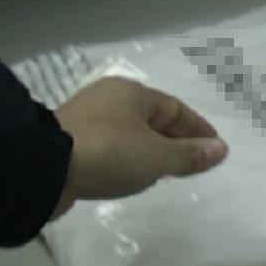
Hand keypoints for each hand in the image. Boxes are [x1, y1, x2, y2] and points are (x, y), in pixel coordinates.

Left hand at [53, 77, 227, 216]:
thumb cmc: (109, 153)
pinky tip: (130, 173)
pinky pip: (111, 145)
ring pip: (131, 132)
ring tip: (164, 172)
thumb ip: (189, 155)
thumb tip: (220, 149)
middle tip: (193, 163)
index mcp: (133, 93)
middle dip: (175, 140)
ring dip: (150, 149)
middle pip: (153, 119)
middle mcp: (110, 98)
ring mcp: (87, 118)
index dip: (199, 130)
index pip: (177, 110)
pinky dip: (127, 157)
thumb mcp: (156, 158)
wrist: (44, 167)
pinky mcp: (70, 139)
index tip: (215, 150)